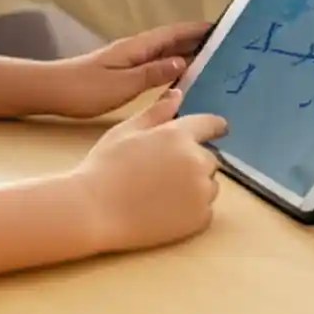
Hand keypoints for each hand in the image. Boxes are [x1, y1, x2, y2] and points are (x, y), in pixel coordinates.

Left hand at [48, 21, 210, 118]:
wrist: (50, 91)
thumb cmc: (83, 89)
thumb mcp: (122, 84)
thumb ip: (152, 73)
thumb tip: (183, 61)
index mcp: (136, 48)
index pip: (172, 34)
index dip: (196, 30)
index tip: (220, 27)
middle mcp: (134, 50)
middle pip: (170, 42)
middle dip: (196, 41)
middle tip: (224, 46)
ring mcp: (126, 61)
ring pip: (162, 54)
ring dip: (184, 55)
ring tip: (210, 61)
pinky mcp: (120, 73)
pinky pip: (153, 66)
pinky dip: (169, 68)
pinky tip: (178, 78)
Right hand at [74, 89, 227, 253]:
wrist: (94, 211)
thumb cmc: (104, 167)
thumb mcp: (125, 131)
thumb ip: (155, 112)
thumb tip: (177, 94)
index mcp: (178, 135)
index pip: (211, 124)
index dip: (215, 126)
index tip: (219, 129)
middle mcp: (196, 161)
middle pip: (209, 158)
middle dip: (192, 161)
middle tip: (162, 173)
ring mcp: (201, 192)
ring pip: (208, 185)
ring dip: (194, 186)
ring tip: (161, 194)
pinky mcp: (200, 218)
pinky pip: (205, 210)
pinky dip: (191, 210)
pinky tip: (165, 211)